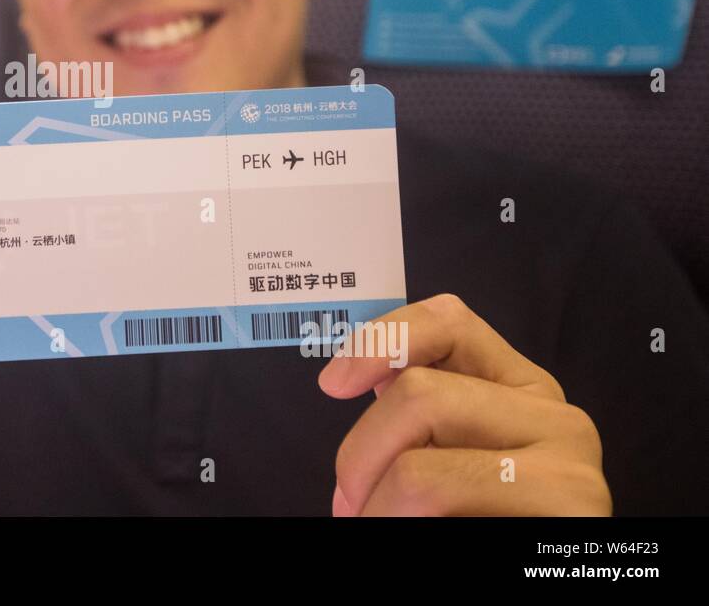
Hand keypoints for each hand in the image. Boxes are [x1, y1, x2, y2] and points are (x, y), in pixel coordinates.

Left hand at [318, 293, 609, 515]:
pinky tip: (420, 541)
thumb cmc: (480, 517)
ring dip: (376, 506)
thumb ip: (418, 413)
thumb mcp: (448, 455)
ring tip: (372, 526)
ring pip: (419, 466)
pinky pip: (440, 500)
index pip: (449, 322)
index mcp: (520, 388)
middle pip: (417, 394)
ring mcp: (569, 465)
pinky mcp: (568, 511)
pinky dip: (400, 524)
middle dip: (359, 456)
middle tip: (349, 504)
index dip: (381, 338)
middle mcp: (554, 415)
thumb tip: (347, 377)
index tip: (332, 384)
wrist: (545, 594)